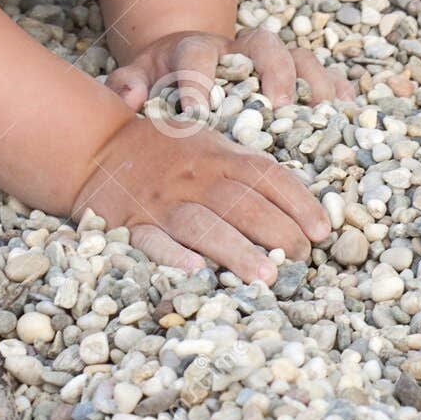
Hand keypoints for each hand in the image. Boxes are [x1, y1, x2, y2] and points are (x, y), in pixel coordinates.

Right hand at [71, 111, 331, 281]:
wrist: (98, 147)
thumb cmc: (164, 150)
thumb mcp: (207, 143)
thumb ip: (245, 167)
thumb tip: (295, 201)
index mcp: (216, 155)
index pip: (265, 174)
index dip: (298, 200)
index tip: (322, 229)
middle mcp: (193, 177)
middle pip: (242, 202)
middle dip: (278, 231)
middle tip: (302, 259)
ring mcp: (162, 202)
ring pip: (203, 224)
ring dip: (236, 250)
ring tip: (266, 277)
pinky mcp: (131, 226)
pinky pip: (152, 241)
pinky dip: (173, 256)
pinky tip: (195, 271)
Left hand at [106, 26, 356, 112]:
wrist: (187, 58)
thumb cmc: (163, 77)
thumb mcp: (140, 76)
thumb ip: (128, 84)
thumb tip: (128, 94)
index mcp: (197, 49)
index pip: (197, 56)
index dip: (197, 79)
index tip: (197, 109)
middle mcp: (238, 47)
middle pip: (261, 45)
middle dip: (273, 72)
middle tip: (279, 104)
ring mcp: (269, 56)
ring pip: (297, 55)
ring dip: (312, 80)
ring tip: (325, 110)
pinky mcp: (294, 70)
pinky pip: (322, 71)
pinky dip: (337, 88)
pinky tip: (350, 109)